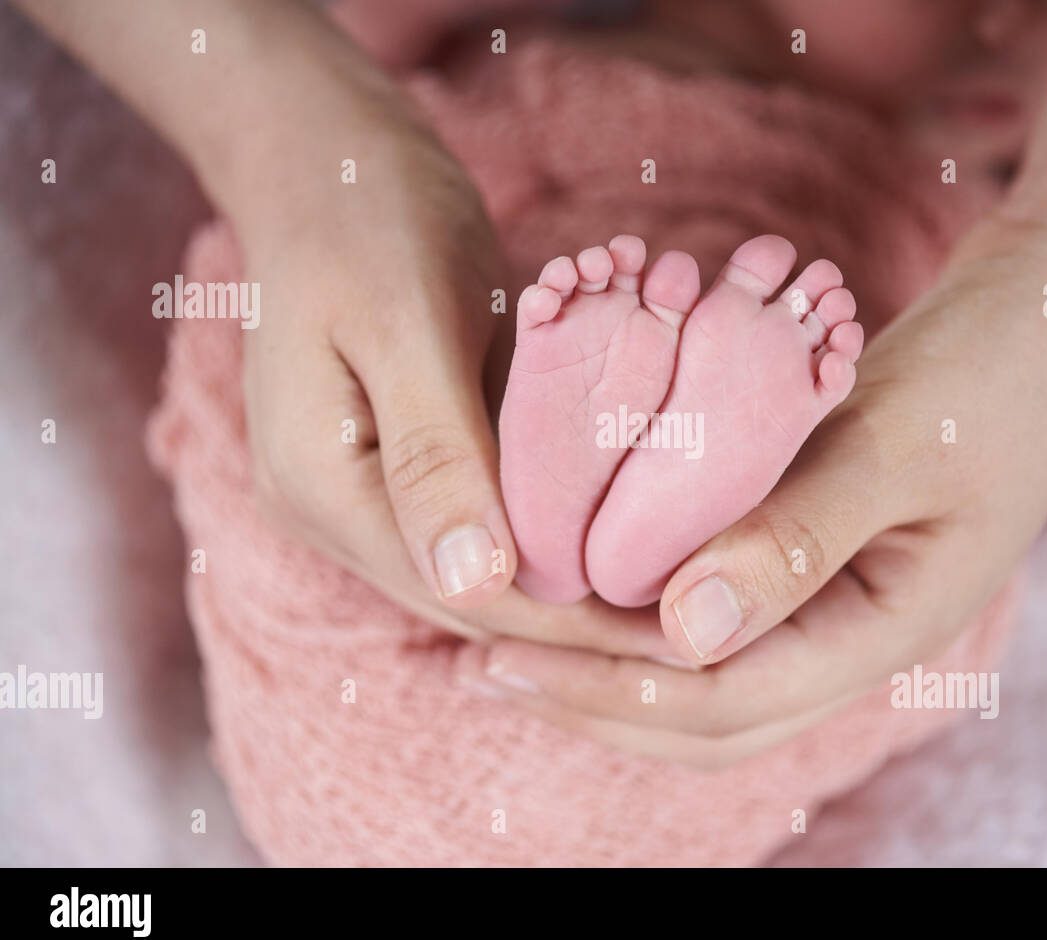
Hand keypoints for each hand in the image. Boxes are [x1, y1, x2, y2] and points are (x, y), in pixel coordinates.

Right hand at [239, 126, 672, 657]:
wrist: (330, 159)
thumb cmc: (369, 216)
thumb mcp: (406, 322)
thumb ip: (435, 454)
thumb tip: (475, 583)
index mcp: (322, 485)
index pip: (463, 592)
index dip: (572, 626)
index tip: (672, 644)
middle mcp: (335, 507)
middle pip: (473, 594)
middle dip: (583, 621)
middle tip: (696, 633)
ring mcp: (363, 486)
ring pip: (485, 563)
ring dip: (574, 582)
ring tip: (676, 596)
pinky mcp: (401, 457)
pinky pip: (485, 513)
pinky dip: (552, 529)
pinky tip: (621, 532)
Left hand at [449, 271, 1046, 766]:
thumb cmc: (992, 372)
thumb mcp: (897, 449)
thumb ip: (795, 542)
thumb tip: (681, 635)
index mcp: (883, 634)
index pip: (723, 703)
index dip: (606, 693)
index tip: (503, 656)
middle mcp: (851, 635)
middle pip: (704, 711)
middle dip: (590, 697)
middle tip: (481, 661)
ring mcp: (836, 596)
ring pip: (705, 664)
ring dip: (608, 656)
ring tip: (509, 626)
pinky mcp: (814, 547)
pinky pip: (716, 597)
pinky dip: (643, 594)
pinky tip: (582, 562)